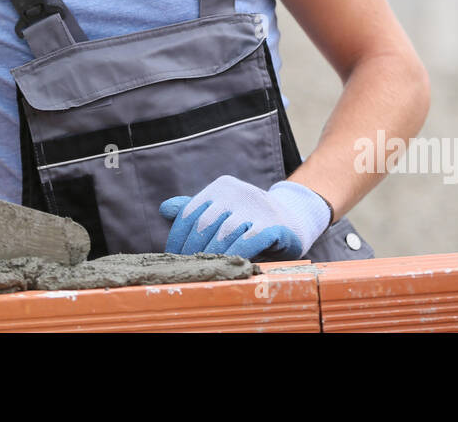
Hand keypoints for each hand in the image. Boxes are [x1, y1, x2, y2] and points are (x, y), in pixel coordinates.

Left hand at [159, 175, 330, 259]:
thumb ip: (197, 211)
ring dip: (212, 256)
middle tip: (186, 269)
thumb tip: (164, 209)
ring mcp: (256, 206)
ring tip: (204, 271)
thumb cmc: (250, 220)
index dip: (178, 238)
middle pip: (204, 224)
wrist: (293, 219)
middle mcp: (237, 192)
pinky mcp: (272, 224)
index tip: (172, 258)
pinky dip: (235, 256)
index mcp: (221, 187)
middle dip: (192, 250)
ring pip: (224, 234)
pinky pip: (248, 242)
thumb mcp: (224, 211)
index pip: (190, 213)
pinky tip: (228, 267)